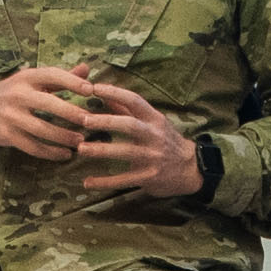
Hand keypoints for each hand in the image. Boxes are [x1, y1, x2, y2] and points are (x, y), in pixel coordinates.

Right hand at [0, 65, 99, 158]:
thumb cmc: (16, 92)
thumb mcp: (34, 81)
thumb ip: (61, 77)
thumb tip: (87, 69)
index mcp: (27, 77)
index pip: (52, 75)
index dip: (72, 82)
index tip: (90, 90)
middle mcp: (18, 95)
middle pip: (48, 104)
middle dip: (71, 113)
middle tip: (90, 121)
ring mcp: (11, 116)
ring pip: (41, 129)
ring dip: (63, 137)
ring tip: (80, 141)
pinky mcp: (7, 135)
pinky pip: (32, 146)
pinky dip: (50, 152)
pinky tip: (65, 154)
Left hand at [71, 83, 200, 197]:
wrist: (190, 168)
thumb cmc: (166, 141)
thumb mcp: (152, 122)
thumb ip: (128, 110)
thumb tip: (105, 93)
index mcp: (155, 119)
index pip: (134, 100)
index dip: (114, 92)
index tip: (93, 87)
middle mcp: (155, 136)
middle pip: (129, 125)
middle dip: (106, 121)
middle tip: (83, 120)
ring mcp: (153, 157)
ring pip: (126, 152)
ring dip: (102, 150)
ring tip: (80, 149)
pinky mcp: (149, 177)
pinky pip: (124, 180)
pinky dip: (105, 182)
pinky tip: (88, 182)